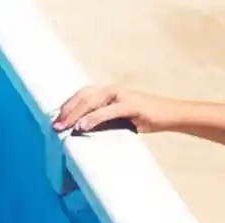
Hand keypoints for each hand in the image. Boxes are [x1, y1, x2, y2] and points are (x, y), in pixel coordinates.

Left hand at [53, 86, 182, 133]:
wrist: (169, 116)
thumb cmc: (142, 119)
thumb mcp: (117, 120)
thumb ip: (100, 121)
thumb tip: (78, 129)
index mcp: (109, 92)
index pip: (82, 95)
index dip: (67, 106)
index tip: (55, 120)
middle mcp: (113, 90)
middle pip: (83, 96)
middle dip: (66, 111)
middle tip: (55, 126)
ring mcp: (122, 96)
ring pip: (92, 101)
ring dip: (75, 114)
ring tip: (63, 127)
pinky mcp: (131, 105)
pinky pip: (107, 111)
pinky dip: (93, 118)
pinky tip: (82, 127)